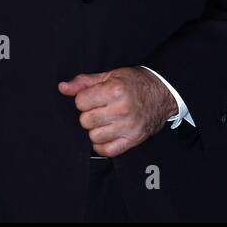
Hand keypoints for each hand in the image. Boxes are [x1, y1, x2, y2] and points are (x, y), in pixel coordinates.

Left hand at [58, 67, 176, 156]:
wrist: (163, 93)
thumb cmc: (135, 83)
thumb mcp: (110, 75)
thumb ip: (84, 82)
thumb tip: (62, 88)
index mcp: (115, 90)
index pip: (80, 102)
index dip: (84, 99)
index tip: (93, 97)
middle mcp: (122, 110)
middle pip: (85, 120)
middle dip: (89, 114)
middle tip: (100, 108)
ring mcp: (128, 127)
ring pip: (94, 136)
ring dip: (96, 129)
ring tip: (106, 120)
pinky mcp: (134, 140)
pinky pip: (107, 150)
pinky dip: (102, 144)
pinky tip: (107, 133)